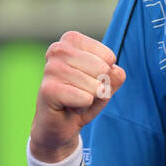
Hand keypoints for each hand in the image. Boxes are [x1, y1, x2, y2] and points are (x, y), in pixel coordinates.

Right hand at [30, 29, 124, 160]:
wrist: (60, 124)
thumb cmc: (82, 98)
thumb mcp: (106, 85)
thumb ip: (116, 76)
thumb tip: (117, 71)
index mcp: (71, 40)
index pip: (109, 57)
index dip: (106, 75)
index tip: (88, 81)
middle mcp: (58, 49)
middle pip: (103, 70)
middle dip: (99, 88)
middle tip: (81, 93)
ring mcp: (51, 68)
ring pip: (95, 86)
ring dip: (90, 99)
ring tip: (74, 100)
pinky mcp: (49, 89)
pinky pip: (86, 98)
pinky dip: (82, 108)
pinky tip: (68, 107)